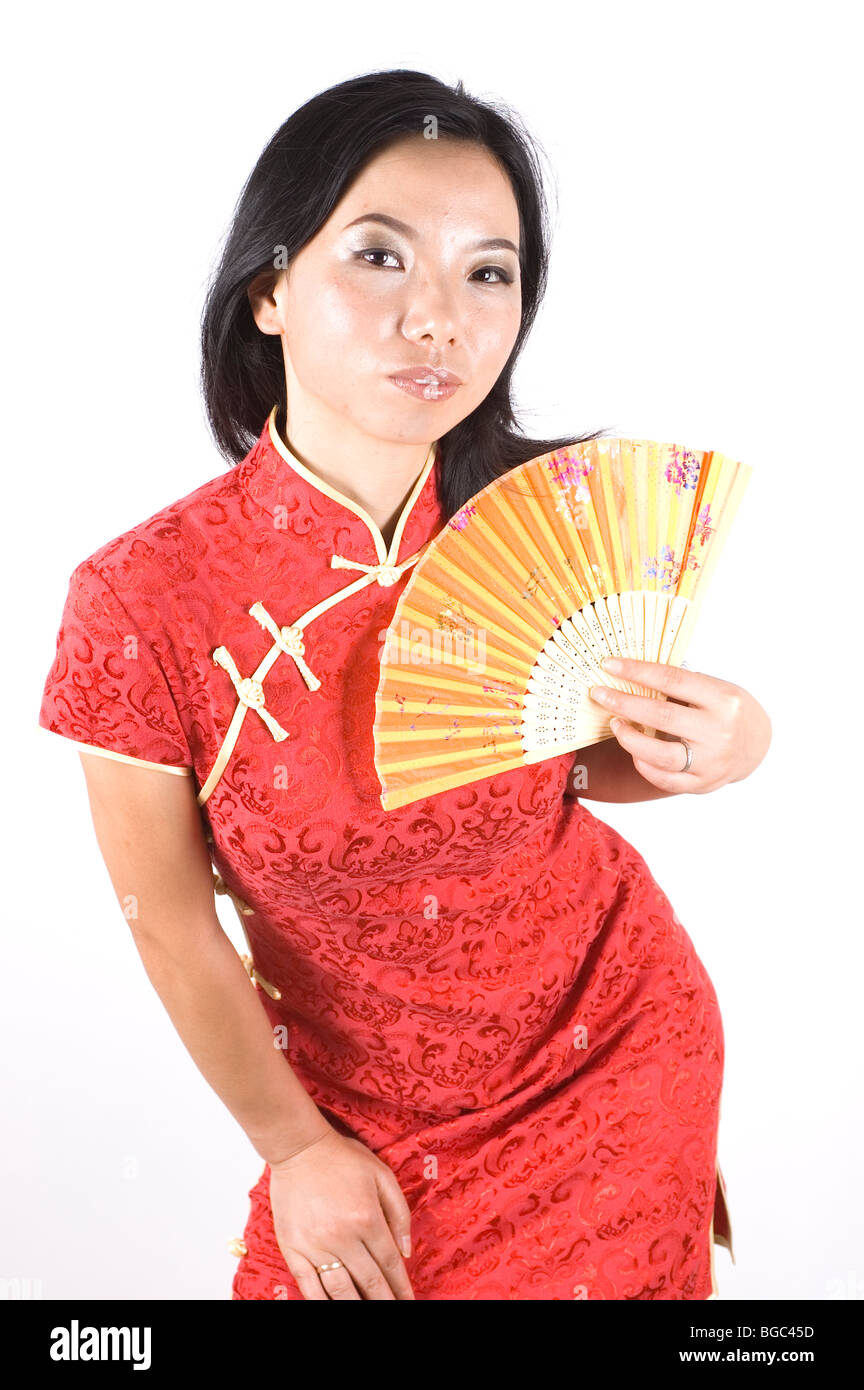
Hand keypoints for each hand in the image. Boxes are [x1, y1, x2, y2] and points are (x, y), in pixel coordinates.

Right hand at [268, 1127, 415, 1299]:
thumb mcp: (381, 1174)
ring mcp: (315, 1245)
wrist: (299, 1147)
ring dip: (357, 1307)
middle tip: (395, 1312)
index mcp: (367, 1218)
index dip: (402, 1287)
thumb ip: (399, 1212)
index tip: (409, 1302)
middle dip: (385, 1302)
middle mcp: (342, 1237)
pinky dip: (322, 1302)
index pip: (389, 1264)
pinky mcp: (293, 1249)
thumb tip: (406, 1251)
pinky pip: (309, 1285)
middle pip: (370, 1282)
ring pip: (340, 1290)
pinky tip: (334, 1308)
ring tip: (370, 1314)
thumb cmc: (342, 1158)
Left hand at [588, 657, 771, 793]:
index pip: (672, 680)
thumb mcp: (714, 688)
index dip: (637, 671)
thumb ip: (680, 685)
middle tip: (600, 694)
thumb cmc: (727, 710)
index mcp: (723, 700)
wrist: (756, 744)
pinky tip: (633, 750)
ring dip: (629, 738)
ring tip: (614, 723)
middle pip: (661, 717)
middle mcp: (718, 732)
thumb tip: (630, 674)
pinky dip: (642, 763)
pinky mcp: (701, 784)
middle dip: (624, 703)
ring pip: (659, 755)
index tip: (610, 665)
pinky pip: (663, 778)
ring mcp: (711, 762)